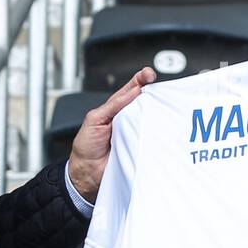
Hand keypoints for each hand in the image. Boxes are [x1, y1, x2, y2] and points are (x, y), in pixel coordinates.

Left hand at [67, 67, 156, 202]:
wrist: (87, 173)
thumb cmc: (86, 146)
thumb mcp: (95, 119)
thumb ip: (113, 105)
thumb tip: (133, 91)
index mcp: (115, 108)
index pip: (131, 89)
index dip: (140, 80)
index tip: (148, 74)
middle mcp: (128, 118)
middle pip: (145, 101)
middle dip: (154, 91)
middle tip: (159, 86)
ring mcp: (137, 131)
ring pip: (151, 117)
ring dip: (157, 110)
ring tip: (161, 102)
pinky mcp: (142, 146)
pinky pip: (152, 136)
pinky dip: (157, 130)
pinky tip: (161, 124)